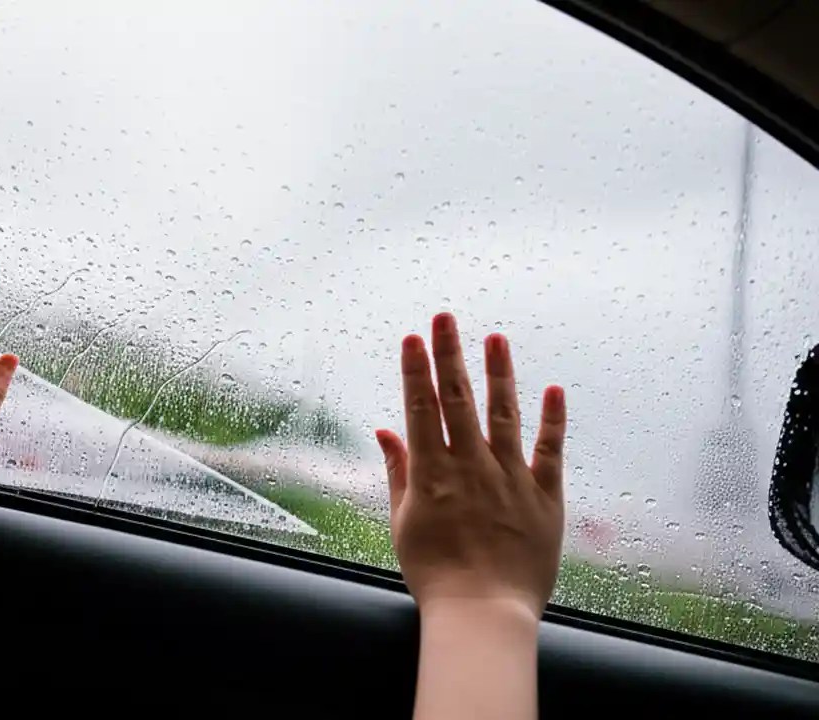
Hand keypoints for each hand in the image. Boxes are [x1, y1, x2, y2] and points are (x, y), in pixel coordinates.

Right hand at [375, 312, 565, 623]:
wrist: (483, 614)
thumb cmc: (436, 575)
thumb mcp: (403, 523)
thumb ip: (397, 471)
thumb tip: (385, 431)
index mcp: (432, 474)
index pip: (420, 408)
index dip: (415, 369)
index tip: (412, 338)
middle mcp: (471, 467)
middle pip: (457, 399)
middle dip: (449, 354)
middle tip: (446, 317)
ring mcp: (510, 479)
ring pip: (504, 414)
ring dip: (499, 373)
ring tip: (495, 337)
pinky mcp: (544, 498)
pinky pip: (550, 451)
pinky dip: (553, 420)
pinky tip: (553, 389)